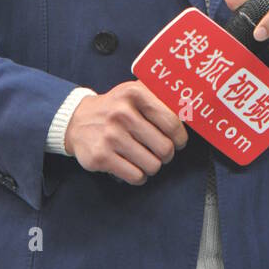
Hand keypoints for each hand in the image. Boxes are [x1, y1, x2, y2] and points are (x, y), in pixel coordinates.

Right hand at [63, 81, 188, 184]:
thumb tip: (192, 108)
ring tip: (143, 157)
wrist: (76, 121)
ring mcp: (110, 136)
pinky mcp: (101, 157)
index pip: (172, 122)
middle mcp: (122, 113)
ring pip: (153, 165)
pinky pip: (136, 176)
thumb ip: (161, 97)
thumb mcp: (135, 93)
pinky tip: (131, 166)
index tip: (179, 141)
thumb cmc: (115, 108)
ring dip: (152, 166)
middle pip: (165, 148)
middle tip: (159, 151)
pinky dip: (138, 176)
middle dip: (166, 154)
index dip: (180, 137)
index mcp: (134, 93)